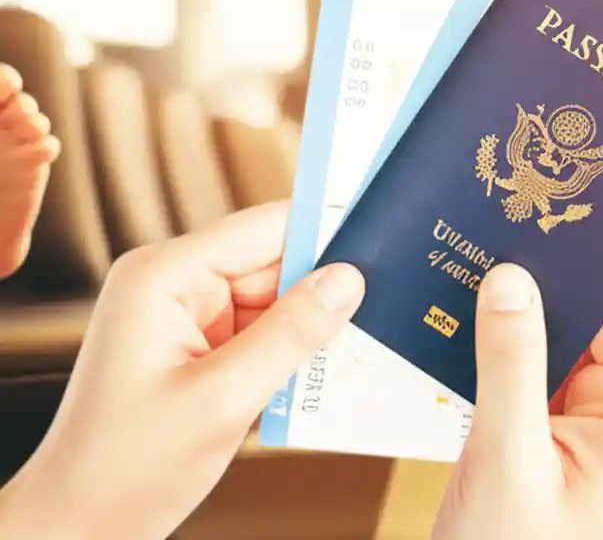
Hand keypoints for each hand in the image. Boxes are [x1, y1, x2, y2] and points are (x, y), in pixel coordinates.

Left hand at [0, 203, 365, 538]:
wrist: (85, 524)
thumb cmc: (126, 467)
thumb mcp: (223, 398)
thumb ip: (292, 333)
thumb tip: (348, 279)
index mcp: (163, 276)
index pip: (265, 228)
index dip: (324, 234)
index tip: (382, 245)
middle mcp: (173, 284)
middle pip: (276, 263)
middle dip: (323, 294)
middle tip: (374, 323)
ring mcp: (186, 316)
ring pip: (277, 300)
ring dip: (310, 331)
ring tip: (340, 364)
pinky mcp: (200, 347)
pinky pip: (265, 332)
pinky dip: (294, 355)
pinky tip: (312, 381)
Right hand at [433, 265, 602, 539]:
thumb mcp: (507, 454)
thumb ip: (511, 363)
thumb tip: (511, 278)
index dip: (582, 263)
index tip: (539, 219)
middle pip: (588, 319)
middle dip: (538, 285)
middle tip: (486, 238)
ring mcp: (590, 424)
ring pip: (555, 342)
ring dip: (513, 317)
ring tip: (463, 274)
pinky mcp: (555, 434)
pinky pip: (531, 372)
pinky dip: (499, 351)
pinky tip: (459, 328)